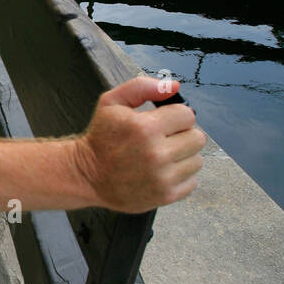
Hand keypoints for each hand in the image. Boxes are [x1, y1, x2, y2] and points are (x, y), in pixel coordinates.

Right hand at [74, 77, 205, 212]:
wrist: (86, 175)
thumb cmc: (100, 138)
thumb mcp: (111, 103)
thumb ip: (142, 87)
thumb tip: (175, 87)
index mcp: (145, 128)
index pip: (187, 115)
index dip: (175, 116)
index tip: (163, 122)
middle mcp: (156, 154)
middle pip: (197, 138)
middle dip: (182, 135)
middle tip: (164, 139)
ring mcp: (162, 178)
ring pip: (197, 160)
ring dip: (183, 157)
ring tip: (162, 156)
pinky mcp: (165, 196)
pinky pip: (192, 182)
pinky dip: (180, 177)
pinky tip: (162, 172)